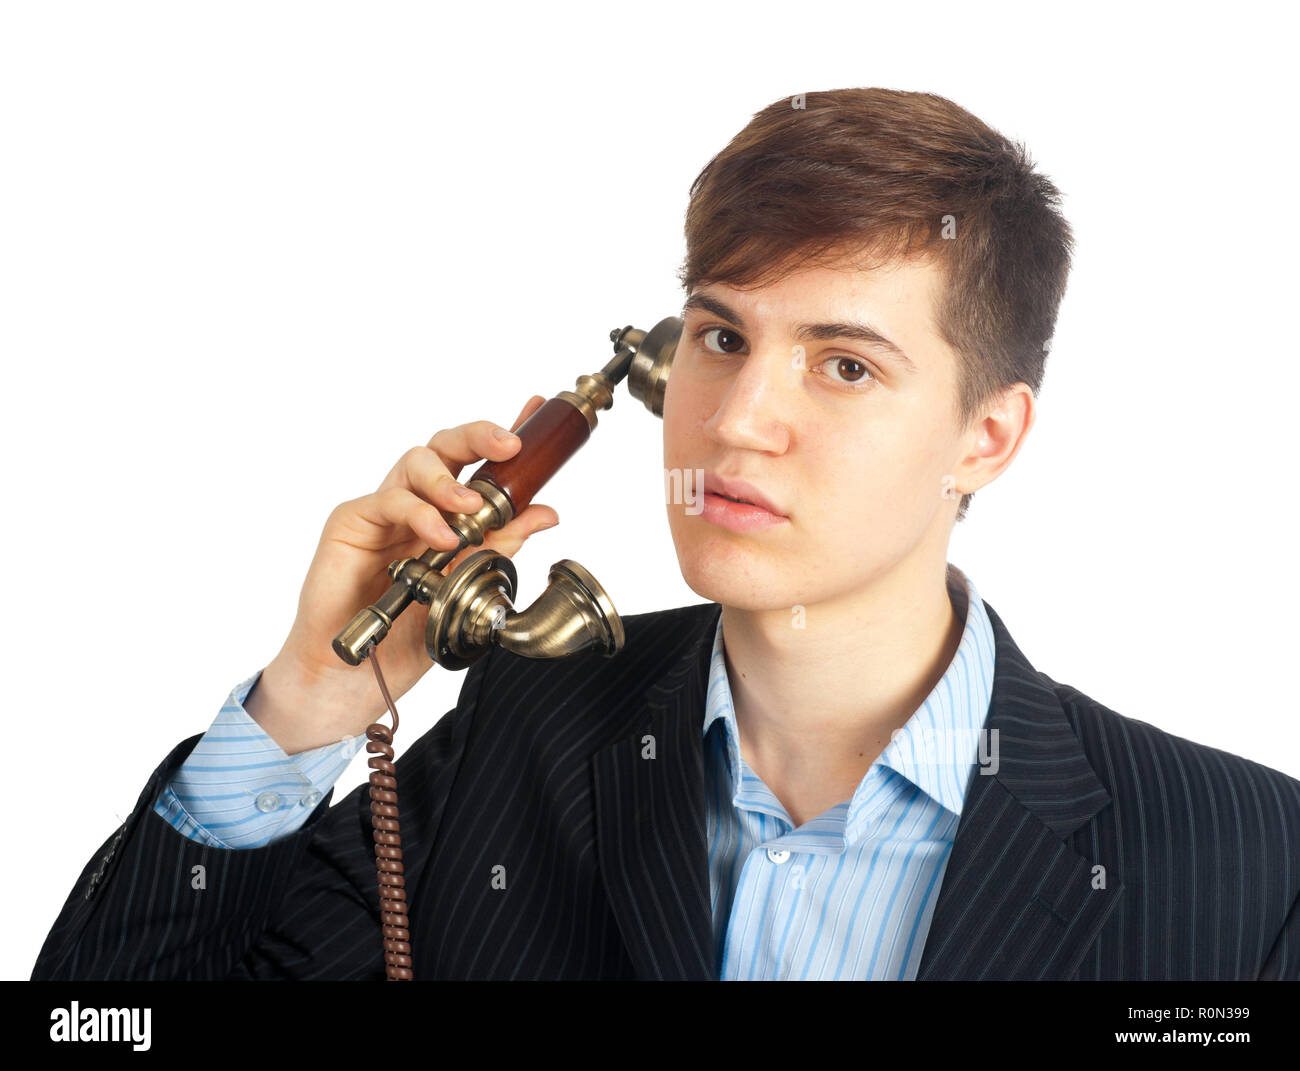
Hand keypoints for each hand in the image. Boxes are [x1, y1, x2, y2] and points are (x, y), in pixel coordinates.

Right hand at [245, 395, 556, 753]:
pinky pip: (389, 500)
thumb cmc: (408, 633)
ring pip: (416, 462)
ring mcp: (384, 510)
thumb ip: (503, 544)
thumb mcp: (470, 585)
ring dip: (450, 480)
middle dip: (479, 436)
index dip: (502, 435)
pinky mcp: (353, 521)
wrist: (359, 673)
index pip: (478, 463)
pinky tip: (441, 538)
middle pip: (445, 447)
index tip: (534, 409)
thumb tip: (546, 512)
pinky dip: (421, 515)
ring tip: (472, 507)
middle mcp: (417, 503)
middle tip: (509, 444)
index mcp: (447, 514)